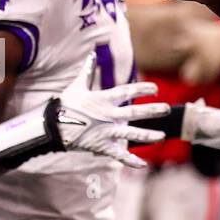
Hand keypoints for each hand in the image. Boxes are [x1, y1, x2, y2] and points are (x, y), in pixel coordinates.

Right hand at [53, 55, 169, 167]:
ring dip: (148, 136)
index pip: (127, 91)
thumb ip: (88, 71)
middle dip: (152, 111)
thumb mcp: (77, 86)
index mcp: (103, 100)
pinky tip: (143, 165)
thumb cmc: (65, 105)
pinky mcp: (102, 146)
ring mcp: (106, 132)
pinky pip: (119, 155)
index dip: (142, 89)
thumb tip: (91, 54)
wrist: (52, 126)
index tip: (155, 88)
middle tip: (166, 109)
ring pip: (131, 135)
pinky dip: (130, 161)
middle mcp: (108, 116)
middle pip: (135, 113)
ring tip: (161, 136)